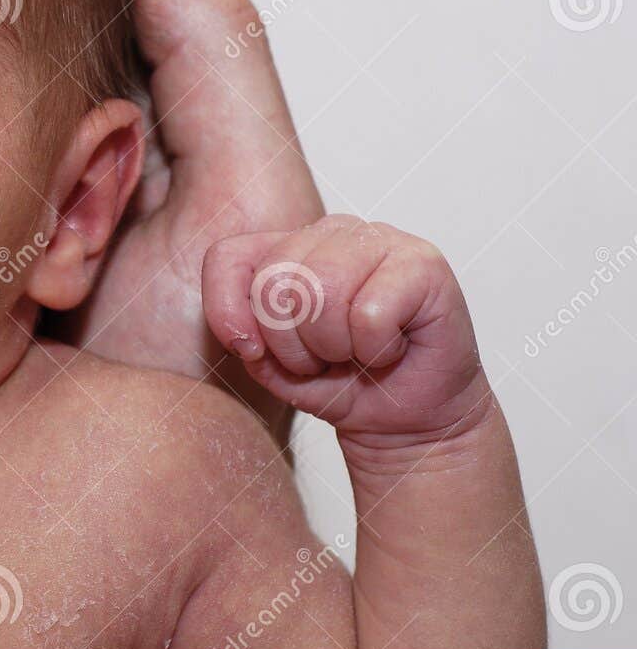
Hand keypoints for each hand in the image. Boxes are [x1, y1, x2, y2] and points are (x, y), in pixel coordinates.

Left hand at [201, 215, 489, 442]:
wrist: (410, 416)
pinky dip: (375, 350)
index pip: (228, 256)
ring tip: (355, 355)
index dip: (226, 310)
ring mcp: (379, 240)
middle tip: (321, 361)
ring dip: (333, 347)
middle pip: (274, 280)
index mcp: (288, 244)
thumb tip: (245, 335)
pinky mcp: (422, 263)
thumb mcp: (276, 368)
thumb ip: (247, 340)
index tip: (250, 352)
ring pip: (323, 291)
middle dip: (290, 344)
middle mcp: (331, 232)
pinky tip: (392, 349)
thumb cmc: (345, 384)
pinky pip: (370, 314)